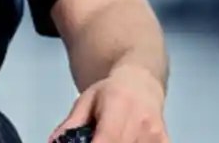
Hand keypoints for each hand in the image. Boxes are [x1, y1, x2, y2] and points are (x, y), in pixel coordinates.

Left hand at [51, 65, 167, 142]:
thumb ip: (70, 124)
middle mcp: (140, 121)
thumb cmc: (112, 92)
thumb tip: (54, 142)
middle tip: (93, 141)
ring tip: (108, 138)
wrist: (142, 82)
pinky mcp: (164, 142)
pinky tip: (126, 140)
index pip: (107, 139)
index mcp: (118, 105)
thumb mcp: (86, 101)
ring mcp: (155, 134)